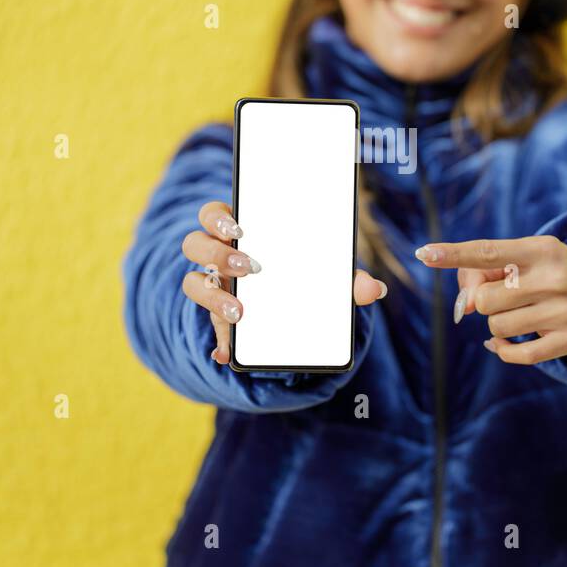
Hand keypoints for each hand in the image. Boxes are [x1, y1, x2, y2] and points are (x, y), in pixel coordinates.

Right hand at [182, 200, 387, 364]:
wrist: (290, 310)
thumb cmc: (300, 275)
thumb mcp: (324, 275)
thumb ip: (347, 280)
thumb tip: (373, 289)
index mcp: (238, 232)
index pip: (213, 214)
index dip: (219, 218)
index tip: (240, 228)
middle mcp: (216, 255)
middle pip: (195, 244)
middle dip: (216, 254)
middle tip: (248, 268)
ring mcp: (212, 287)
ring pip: (192, 283)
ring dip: (211, 296)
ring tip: (239, 312)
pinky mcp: (216, 319)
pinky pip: (209, 328)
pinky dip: (220, 342)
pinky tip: (228, 353)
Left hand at [414, 234, 566, 365]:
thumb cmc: (554, 271)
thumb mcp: (529, 258)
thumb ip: (488, 273)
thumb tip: (464, 307)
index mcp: (539, 250)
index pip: (488, 251)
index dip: (454, 254)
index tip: (424, 253)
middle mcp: (553, 277)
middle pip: (485, 299)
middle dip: (484, 301)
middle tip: (505, 296)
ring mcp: (564, 310)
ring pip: (497, 326)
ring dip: (498, 324)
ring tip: (519, 314)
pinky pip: (517, 353)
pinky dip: (502, 349)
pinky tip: (501, 343)